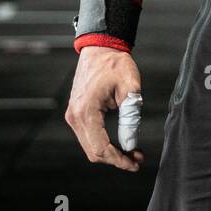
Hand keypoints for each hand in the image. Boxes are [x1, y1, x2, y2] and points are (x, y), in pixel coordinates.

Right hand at [65, 47, 144, 171]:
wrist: (101, 48)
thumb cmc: (116, 64)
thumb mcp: (130, 89)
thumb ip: (130, 118)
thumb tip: (130, 144)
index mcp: (86, 111)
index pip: (101, 147)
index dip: (119, 160)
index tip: (135, 163)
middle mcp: (75, 116)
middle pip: (93, 152)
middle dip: (116, 159)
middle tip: (137, 159)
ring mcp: (73, 115)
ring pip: (90, 147)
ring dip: (110, 153)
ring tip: (132, 152)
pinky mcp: (76, 113)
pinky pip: (88, 136)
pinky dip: (103, 143)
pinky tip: (120, 143)